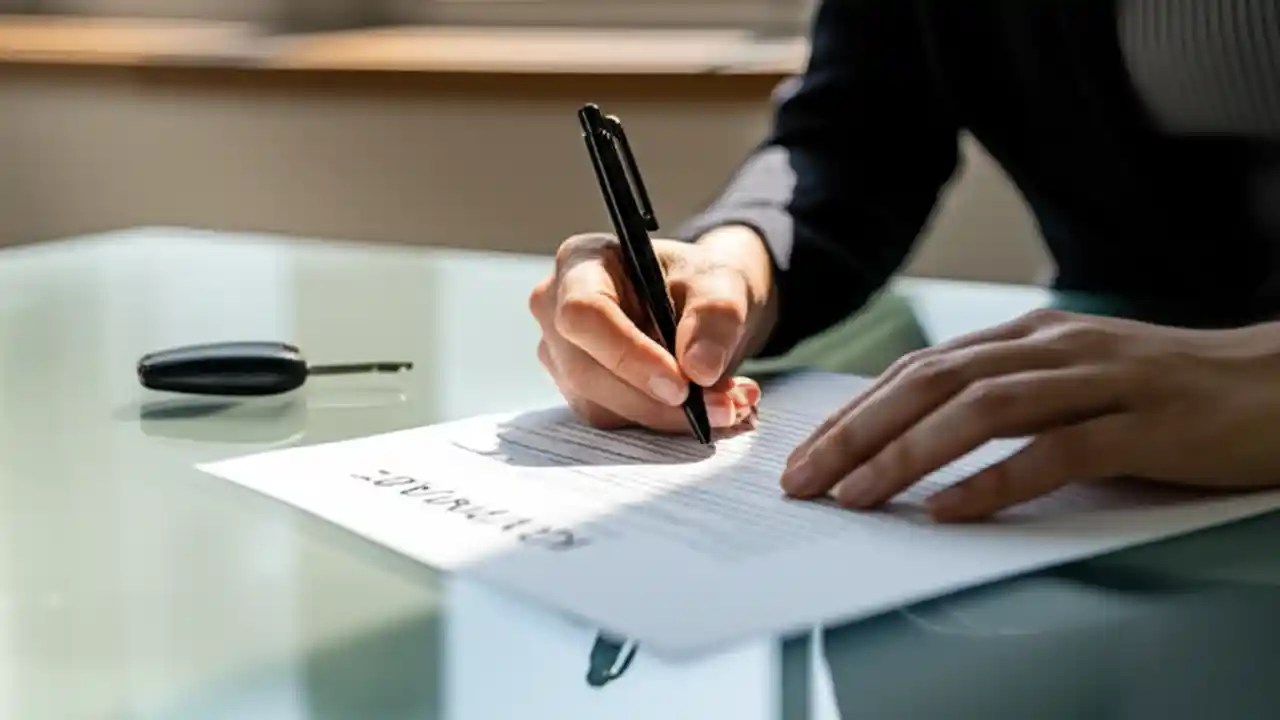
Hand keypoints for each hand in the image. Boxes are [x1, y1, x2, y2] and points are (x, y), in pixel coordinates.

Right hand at [529, 225, 776, 433]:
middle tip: (727, 405)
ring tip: (731, 404)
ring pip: (603, 405)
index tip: (681, 385)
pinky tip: (708, 410)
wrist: (697, 304)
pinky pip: (616, 420)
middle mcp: (556, 309)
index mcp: (581, 262)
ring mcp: (562, 355)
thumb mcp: (720, 284)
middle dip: (659, 401)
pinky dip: (665, 423)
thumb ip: (715, 317)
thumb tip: (700, 369)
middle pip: (588, 371)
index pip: (584, 314)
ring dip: (669, 417)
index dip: (628, 354)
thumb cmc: (698, 281)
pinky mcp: (580, 391)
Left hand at [780, 309, 1279, 521]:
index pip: (921, 368)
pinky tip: (951, 511)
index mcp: (1031, 336)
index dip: (857, 409)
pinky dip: (998, 482)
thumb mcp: (1074, 379)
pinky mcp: (1146, 426)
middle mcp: (1055, 348)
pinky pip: (1059, 452)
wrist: (1278, 384)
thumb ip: (1007, 395)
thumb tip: (918, 436)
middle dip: (858, 432)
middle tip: (805, 480)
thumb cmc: (1166, 392)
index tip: (808, 452)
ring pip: (983, 410)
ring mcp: (1102, 382)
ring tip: (856, 497)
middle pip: (934, 383)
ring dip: (908, 455)